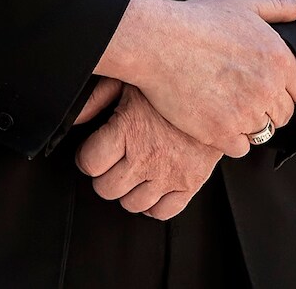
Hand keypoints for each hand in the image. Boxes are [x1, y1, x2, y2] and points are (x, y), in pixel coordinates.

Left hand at [76, 84, 225, 219]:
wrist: (222, 89)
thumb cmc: (174, 84)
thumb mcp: (132, 81)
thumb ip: (98, 97)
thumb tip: (73, 118)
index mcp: (129, 128)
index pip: (89, 162)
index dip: (90, 156)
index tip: (99, 148)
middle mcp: (148, 155)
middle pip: (106, 188)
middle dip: (108, 175)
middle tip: (119, 159)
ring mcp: (170, 173)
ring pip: (131, 204)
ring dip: (131, 189)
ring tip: (139, 169)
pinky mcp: (192, 182)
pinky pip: (162, 213)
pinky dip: (155, 204)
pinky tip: (156, 184)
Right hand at [99, 0, 295, 155]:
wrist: (159, 43)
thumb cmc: (200, 20)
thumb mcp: (245, 4)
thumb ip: (281, 6)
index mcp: (280, 59)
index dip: (282, 89)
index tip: (262, 85)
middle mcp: (269, 88)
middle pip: (283, 114)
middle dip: (267, 108)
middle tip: (243, 99)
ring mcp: (246, 112)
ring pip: (262, 132)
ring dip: (250, 125)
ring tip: (229, 110)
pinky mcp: (220, 132)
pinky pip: (240, 148)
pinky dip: (231, 140)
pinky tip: (217, 124)